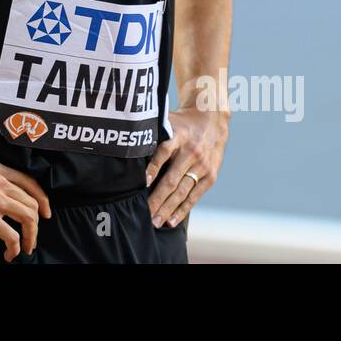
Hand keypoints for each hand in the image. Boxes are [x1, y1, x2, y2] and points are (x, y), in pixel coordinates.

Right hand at [0, 112, 51, 260]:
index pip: (28, 182)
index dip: (40, 198)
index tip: (43, 210)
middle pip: (32, 202)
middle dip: (37, 222)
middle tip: (32, 236)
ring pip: (28, 218)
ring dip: (30, 237)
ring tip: (24, 248)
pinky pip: (11, 236)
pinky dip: (14, 247)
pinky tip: (9, 254)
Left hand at [144, 107, 228, 228]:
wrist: (212, 119)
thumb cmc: (182, 124)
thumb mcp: (168, 121)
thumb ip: (151, 131)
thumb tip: (128, 144)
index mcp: (178, 137)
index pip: (163, 152)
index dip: (153, 168)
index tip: (142, 182)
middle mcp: (191, 152)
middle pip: (172, 179)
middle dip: (158, 198)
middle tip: (145, 213)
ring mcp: (202, 166)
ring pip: (182, 191)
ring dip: (168, 208)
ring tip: (156, 221)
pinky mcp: (210, 176)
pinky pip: (194, 196)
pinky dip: (182, 209)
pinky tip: (172, 220)